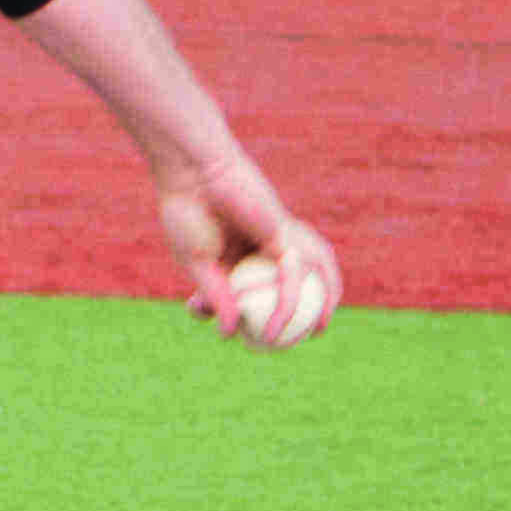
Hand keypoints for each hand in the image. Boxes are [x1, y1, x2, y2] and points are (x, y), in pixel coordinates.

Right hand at [157, 150, 342, 347]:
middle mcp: (263, 246)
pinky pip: (293, 276)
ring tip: (318, 329)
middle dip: (302, 307)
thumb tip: (228, 333)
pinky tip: (278, 326)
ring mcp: (276, 239)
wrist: (192, 174)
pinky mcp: (282, 233)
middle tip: (294, 336)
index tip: (231, 335)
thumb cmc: (188, 212)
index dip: (244, 314)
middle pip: (291, 281)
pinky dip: (287, 304)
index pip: (249, 289)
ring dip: (322, 298)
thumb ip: (217, 298)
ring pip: (311, 272)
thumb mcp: (198, 265)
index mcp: (238, 253)